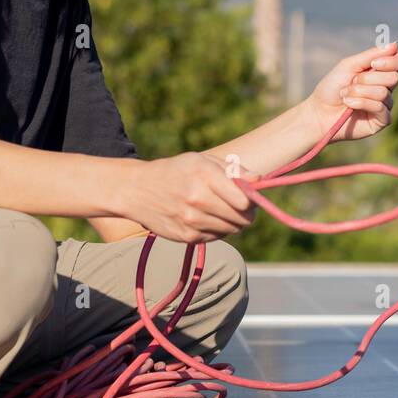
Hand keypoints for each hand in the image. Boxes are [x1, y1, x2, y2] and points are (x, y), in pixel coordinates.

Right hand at [122, 153, 260, 243]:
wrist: (137, 190)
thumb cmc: (175, 171)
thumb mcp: (201, 160)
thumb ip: (232, 170)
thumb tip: (259, 180)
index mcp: (204, 175)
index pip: (244, 200)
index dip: (252, 200)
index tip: (250, 197)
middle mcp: (197, 200)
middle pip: (241, 218)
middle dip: (247, 213)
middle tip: (241, 205)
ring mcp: (191, 221)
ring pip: (231, 230)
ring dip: (233, 222)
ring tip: (222, 209)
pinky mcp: (187, 237)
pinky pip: (216, 237)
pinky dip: (218, 229)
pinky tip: (207, 217)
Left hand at [303, 41, 397, 144]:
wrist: (319, 111)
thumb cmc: (333, 87)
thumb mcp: (350, 65)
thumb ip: (372, 55)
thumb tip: (395, 45)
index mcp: (381, 73)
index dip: (393, 62)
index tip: (374, 63)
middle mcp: (387, 88)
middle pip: (393, 77)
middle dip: (368, 78)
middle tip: (352, 82)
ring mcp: (385, 105)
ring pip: (383, 92)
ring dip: (359, 91)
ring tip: (345, 95)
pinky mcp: (382, 120)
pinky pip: (379, 107)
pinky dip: (361, 102)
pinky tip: (349, 104)